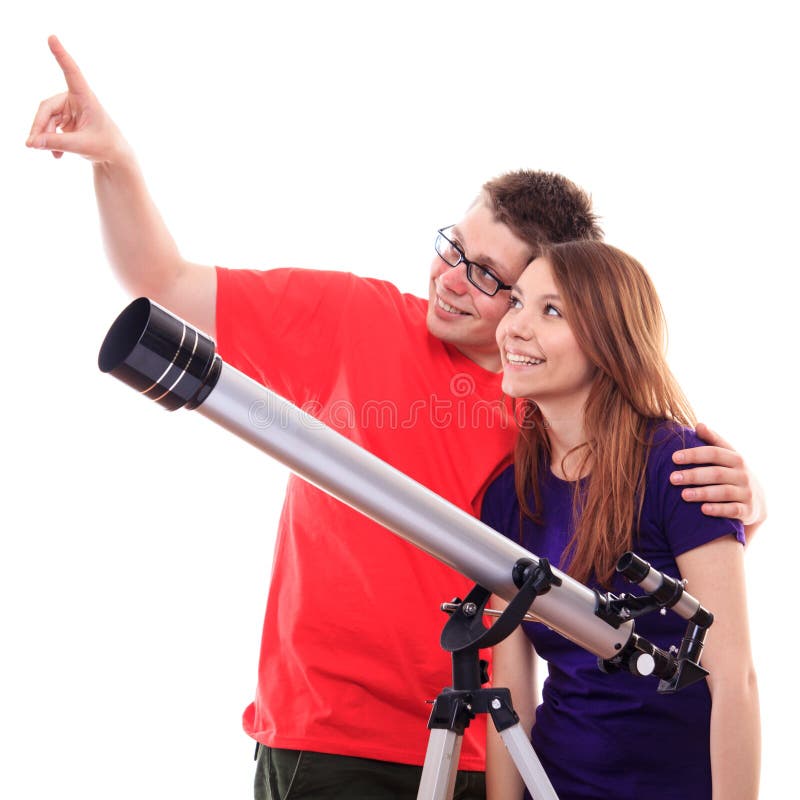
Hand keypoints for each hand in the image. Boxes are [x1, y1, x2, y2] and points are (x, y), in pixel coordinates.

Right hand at [26, 35, 128, 162]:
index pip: (71, 73)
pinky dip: (50, 141)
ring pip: (46, 118)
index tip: (52, 37)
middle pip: (47, 108)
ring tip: (48, 153)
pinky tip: (56, 156)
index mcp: (86, 98)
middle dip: (39, 126)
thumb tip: (31, 143)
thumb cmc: (104, 146)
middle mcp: (75, 99)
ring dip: (44, 136)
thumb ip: (56, 143)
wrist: (113, 155)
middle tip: (32, 145)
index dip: (61, 55)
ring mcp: (69, 108)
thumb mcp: (82, 146)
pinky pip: (49, 127)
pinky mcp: (65, 118)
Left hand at [670, 422, 765, 535]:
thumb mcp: (726, 456)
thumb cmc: (732, 473)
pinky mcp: (747, 510)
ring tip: (683, 495)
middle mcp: (742, 474)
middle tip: (672, 478)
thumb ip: (713, 441)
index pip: (714, 452)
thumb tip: (699, 425)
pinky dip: (719, 510)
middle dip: (693, 475)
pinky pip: (733, 510)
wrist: (756, 500)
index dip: (694, 454)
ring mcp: (746, 492)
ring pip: (724, 492)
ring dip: (703, 493)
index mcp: (735, 458)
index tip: (674, 457)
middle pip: (716, 473)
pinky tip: (703, 510)